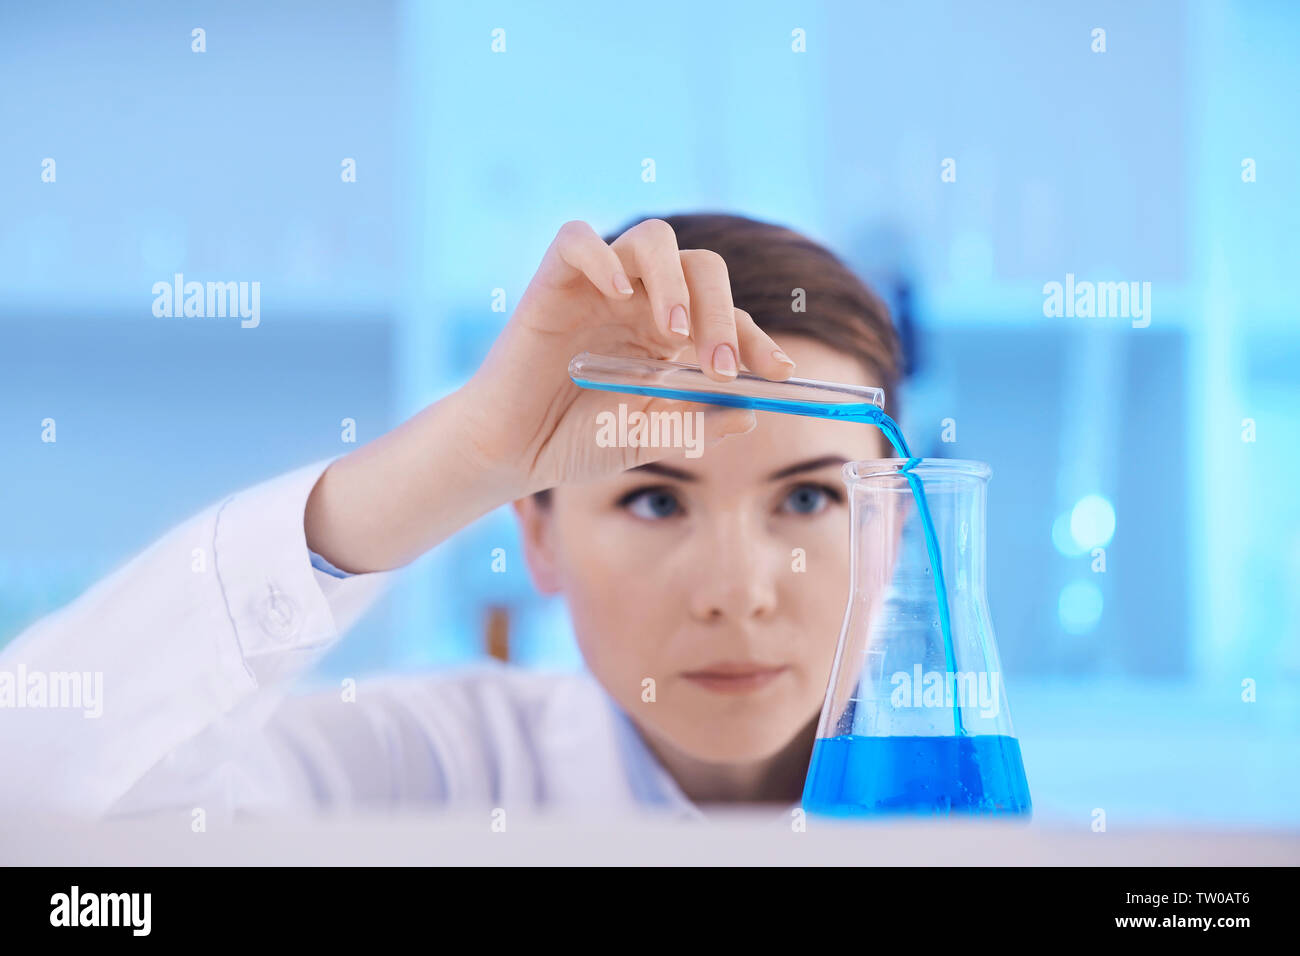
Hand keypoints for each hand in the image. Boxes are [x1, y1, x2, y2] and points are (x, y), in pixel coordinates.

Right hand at [458, 218, 796, 494]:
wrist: (516, 451)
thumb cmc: (577, 441)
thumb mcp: (649, 438)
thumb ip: (696, 423)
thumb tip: (751, 412)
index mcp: (671, 335)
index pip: (729, 317)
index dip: (758, 341)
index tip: (780, 373)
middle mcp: (643, 301)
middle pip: (702, 269)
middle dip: (721, 314)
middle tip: (721, 366)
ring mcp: (600, 286)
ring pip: (652, 241)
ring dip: (674, 282)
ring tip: (675, 333)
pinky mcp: (554, 281)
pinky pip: (577, 240)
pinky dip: (599, 255)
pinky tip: (615, 293)